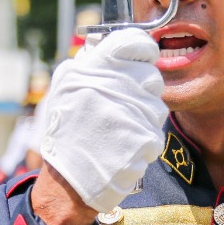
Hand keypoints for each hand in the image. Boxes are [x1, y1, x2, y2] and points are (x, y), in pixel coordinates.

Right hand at [39, 29, 166, 214]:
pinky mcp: (143, 139)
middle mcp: (110, 87)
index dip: (143, 49)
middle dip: (144, 91)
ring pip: (157, 106)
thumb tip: (117, 45)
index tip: (143, 58)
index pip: (134, 42)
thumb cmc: (66, 133)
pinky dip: (144, 141)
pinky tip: (124, 148)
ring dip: (144, 118)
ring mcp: (129, 113)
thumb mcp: (66, 88)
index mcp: (91, 70)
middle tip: (125, 107)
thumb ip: (91, 63)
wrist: (67, 183)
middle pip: (151, 75)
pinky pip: (156, 132)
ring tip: (120, 131)